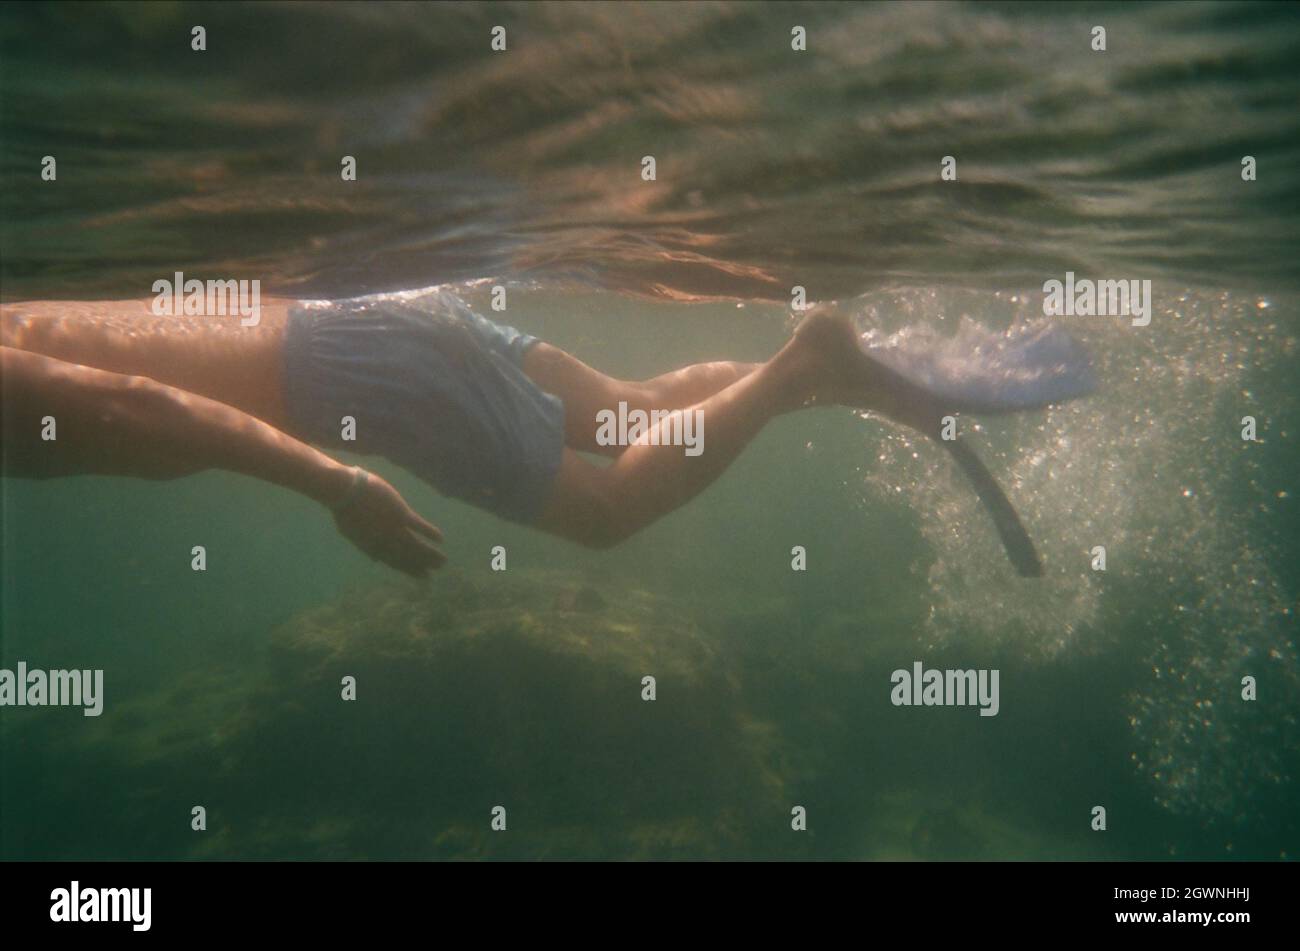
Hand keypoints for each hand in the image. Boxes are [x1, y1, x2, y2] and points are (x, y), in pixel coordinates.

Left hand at [331, 470, 445, 576]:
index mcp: (374, 547)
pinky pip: (419, 526)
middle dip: (423, 564)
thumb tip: (374, 559)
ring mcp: (394, 528)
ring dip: (430, 554)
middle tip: (436, 570)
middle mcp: (386, 542)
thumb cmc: (344, 510)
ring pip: (416, 545)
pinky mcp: (400, 514)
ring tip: (442, 561)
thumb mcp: (352, 534)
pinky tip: (440, 539)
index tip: (422, 576)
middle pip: (408, 556)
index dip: (410, 570)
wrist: (345, 492)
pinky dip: (430, 533)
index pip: (395, 563)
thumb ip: (366, 547)